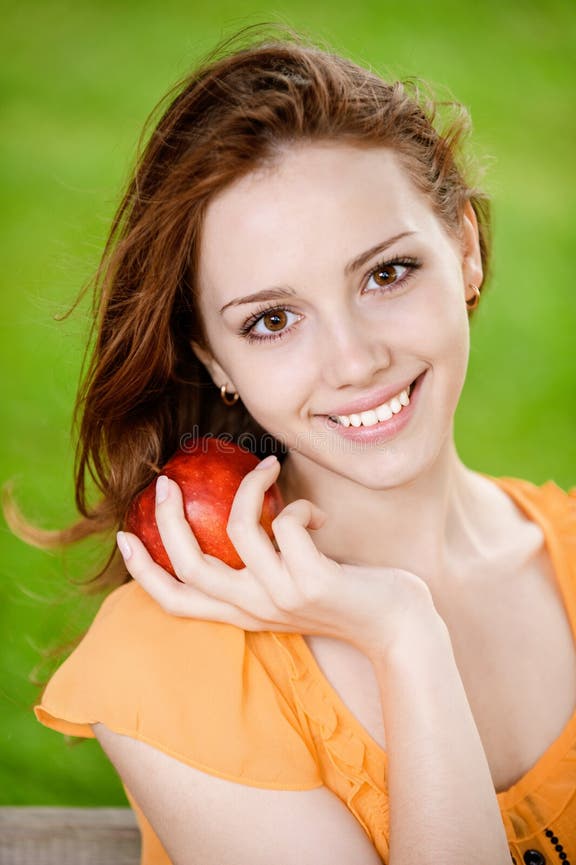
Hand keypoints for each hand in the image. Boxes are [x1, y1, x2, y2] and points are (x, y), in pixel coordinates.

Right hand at [116, 456, 437, 660]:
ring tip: (272, 468)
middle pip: (189, 564)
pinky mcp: (311, 582)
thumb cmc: (346, 599)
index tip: (122, 535)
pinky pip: (287, 523)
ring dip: (252, 486)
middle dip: (168, 518)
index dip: (142, 569)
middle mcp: (254, 609)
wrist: (398, 628)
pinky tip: (318, 514)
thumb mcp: (291, 587)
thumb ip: (263, 567)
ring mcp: (282, 597)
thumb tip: (244, 514)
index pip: (175, 600)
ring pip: (238, 529)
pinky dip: (299, 506)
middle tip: (166, 481)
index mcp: (242, 613)